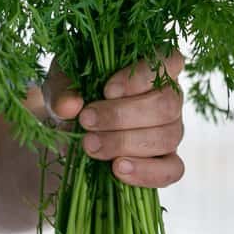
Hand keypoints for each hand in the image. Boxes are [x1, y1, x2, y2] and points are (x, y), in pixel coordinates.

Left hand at [42, 52, 184, 187]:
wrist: (70, 129)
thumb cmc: (75, 95)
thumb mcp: (62, 84)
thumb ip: (63, 90)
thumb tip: (70, 106)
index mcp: (155, 65)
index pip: (168, 61)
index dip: (141, 77)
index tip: (107, 91)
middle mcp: (170, 97)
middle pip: (166, 106)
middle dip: (123, 116)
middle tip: (87, 121)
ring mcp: (172, 131)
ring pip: (167, 137)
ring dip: (125, 143)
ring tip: (91, 146)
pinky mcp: (166, 161)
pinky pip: (170, 171)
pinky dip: (146, 172)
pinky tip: (118, 168)